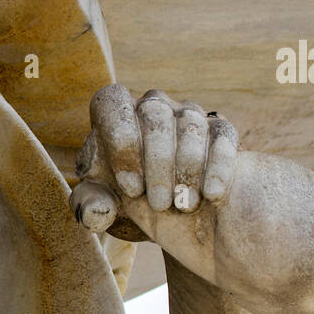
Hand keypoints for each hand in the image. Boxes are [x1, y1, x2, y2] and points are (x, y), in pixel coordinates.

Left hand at [70, 84, 238, 236]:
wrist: (163, 207)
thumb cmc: (123, 196)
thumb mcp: (103, 205)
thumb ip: (90, 206)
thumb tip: (95, 209)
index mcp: (113, 113)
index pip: (112, 104)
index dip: (121, 142)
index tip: (131, 188)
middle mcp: (150, 105)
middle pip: (154, 113)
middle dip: (157, 162)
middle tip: (158, 204)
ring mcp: (185, 113)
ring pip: (189, 123)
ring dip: (187, 168)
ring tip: (182, 206)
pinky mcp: (217, 129)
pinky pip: (222, 135)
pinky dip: (219, 166)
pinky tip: (211, 195)